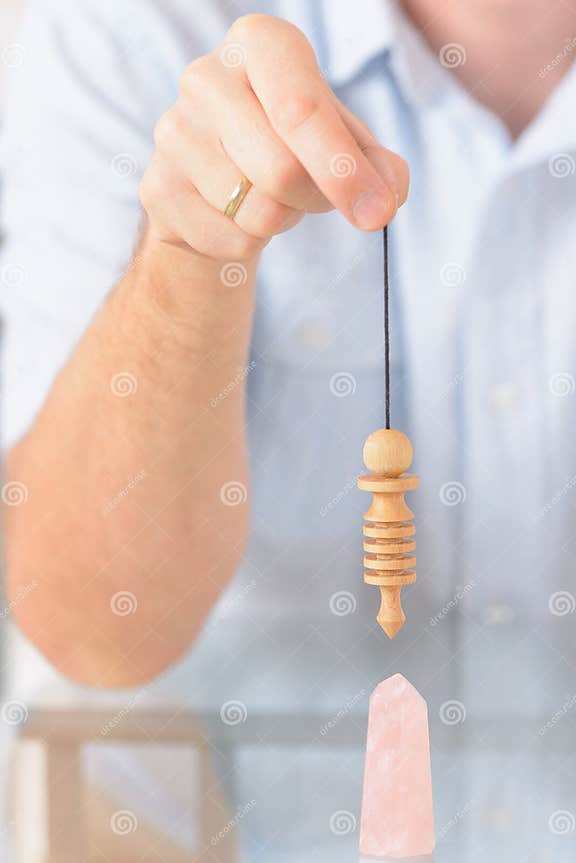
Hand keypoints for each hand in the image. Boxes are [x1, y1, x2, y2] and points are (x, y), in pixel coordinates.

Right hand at [140, 14, 408, 262]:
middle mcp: (205, 77)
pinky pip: (231, 240)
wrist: (215, 184)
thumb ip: (375, 165)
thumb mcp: (340, 143)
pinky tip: (235, 214)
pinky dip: (249, 242)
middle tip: (314, 196)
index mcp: (259, 44)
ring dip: (280, 221)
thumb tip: (388, 195)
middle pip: (282, 172)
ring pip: (257, 212)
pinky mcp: (157, 188)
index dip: (343, 168)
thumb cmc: (286, 147)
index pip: (302, 110)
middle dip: (315, 200)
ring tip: (267, 195)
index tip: (378, 211)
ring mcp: (173, 133)